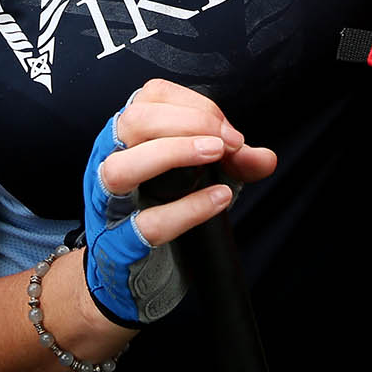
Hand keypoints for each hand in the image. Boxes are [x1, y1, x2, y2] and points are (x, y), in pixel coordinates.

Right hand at [81, 79, 276, 327]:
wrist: (129, 275)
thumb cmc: (161, 209)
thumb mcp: (202, 176)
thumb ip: (235, 164)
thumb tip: (264, 158)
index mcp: (126, 135)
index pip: (151, 97)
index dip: (194, 105)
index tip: (226, 128)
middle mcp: (108, 161)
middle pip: (132, 121)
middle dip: (186, 123)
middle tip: (226, 141)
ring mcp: (107, 203)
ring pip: (120, 169)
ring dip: (173, 154)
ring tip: (216, 154)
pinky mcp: (117, 243)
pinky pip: (147, 223)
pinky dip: (188, 209)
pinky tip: (219, 198)